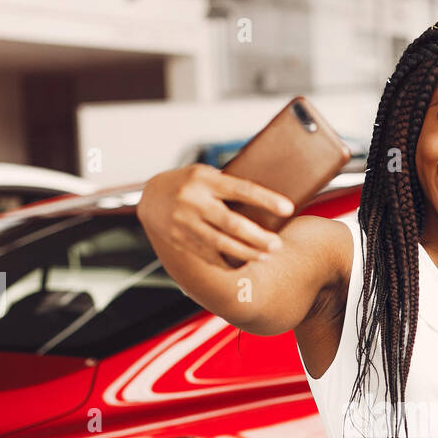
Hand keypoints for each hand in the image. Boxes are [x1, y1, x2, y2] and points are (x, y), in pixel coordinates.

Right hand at [137, 164, 293, 267]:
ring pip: (221, 244)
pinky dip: (228, 261)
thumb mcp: (205, 175)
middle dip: (258, 237)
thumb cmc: (187, 183)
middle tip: (277, 244)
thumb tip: (265, 202)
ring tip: (266, 256)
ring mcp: (186, 223)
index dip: (266, 200)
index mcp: (205, 180)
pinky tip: (243, 262)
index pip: (241, 189)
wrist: (150, 196)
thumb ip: (227, 186)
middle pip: (232, 224)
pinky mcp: (181, 240)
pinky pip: (209, 255)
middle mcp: (194, 201)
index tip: (287, 208)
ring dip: (247, 252)